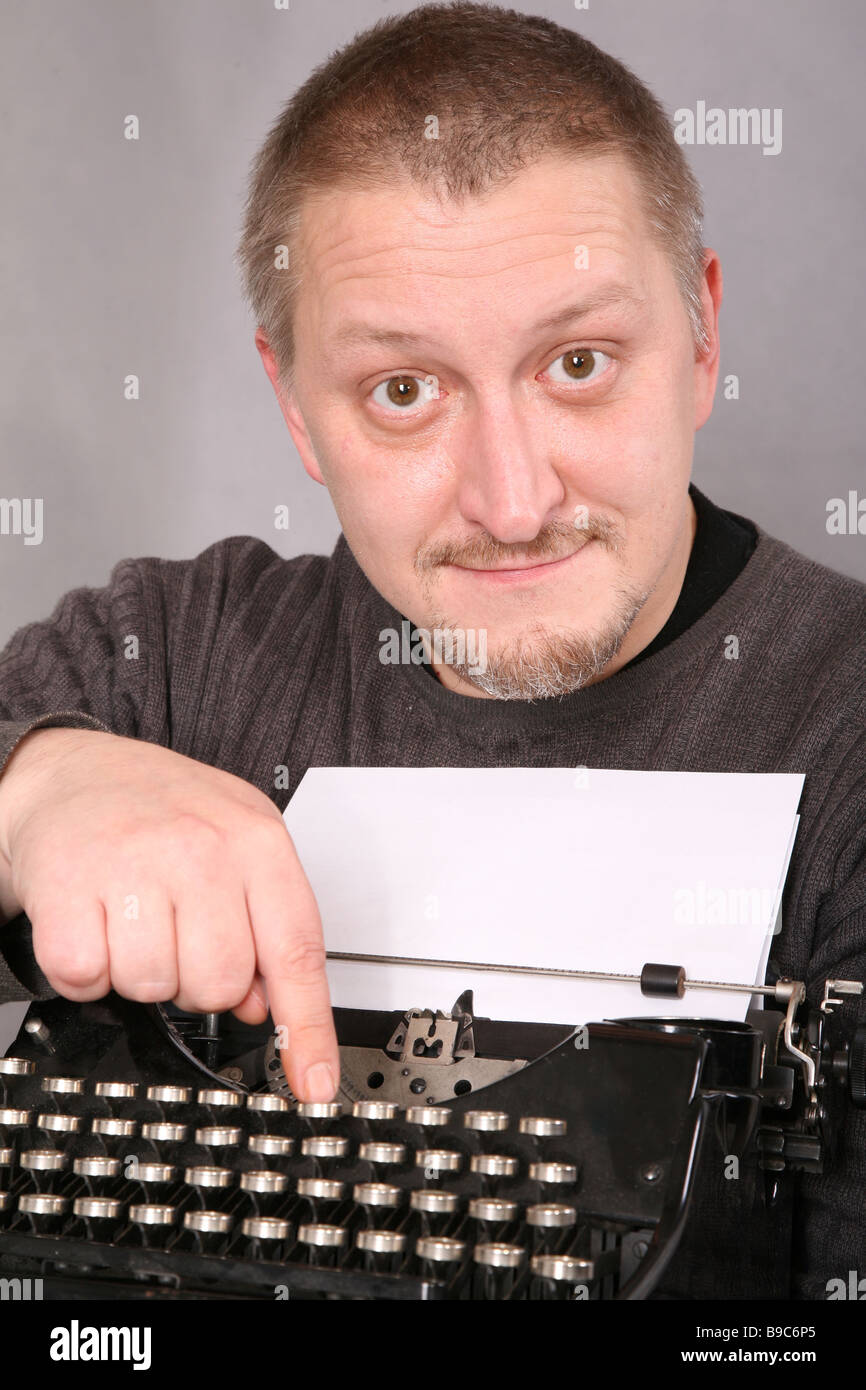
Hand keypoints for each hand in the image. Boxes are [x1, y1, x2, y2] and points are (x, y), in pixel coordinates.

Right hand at [0, 728, 337, 1101]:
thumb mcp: (238, 845)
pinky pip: (86, 977)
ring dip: (138, 970)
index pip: (297, 951)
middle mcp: (201, 848)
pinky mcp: (68, 884)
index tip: (313, 1083)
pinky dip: (83, 969)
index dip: (307, 1027)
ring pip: (153, 987)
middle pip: (219, 985)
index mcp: (256, 840)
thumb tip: (264, 1007)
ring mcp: (134, 864)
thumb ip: (266, 924)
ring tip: (134, 919)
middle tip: (177, 934)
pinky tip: (95, 922)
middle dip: (196, 978)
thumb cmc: (162, 811)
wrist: (73, 771)